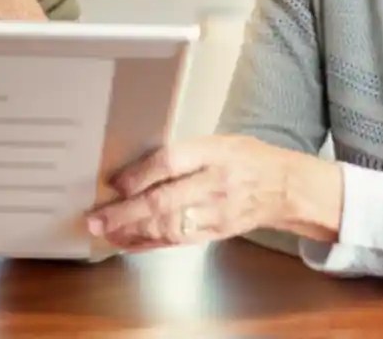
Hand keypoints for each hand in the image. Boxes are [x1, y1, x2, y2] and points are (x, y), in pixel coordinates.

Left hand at [85, 135, 341, 249]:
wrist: (285, 187)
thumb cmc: (247, 158)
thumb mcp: (218, 140)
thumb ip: (182, 151)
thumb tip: (137, 164)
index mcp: (215, 153)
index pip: (172, 162)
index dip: (140, 174)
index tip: (114, 182)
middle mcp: (215, 184)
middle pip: (165, 202)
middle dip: (125, 213)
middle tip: (97, 218)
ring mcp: (216, 213)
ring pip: (168, 227)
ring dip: (132, 231)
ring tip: (105, 231)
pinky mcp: (216, 233)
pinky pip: (177, 241)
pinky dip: (148, 243)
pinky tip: (127, 242)